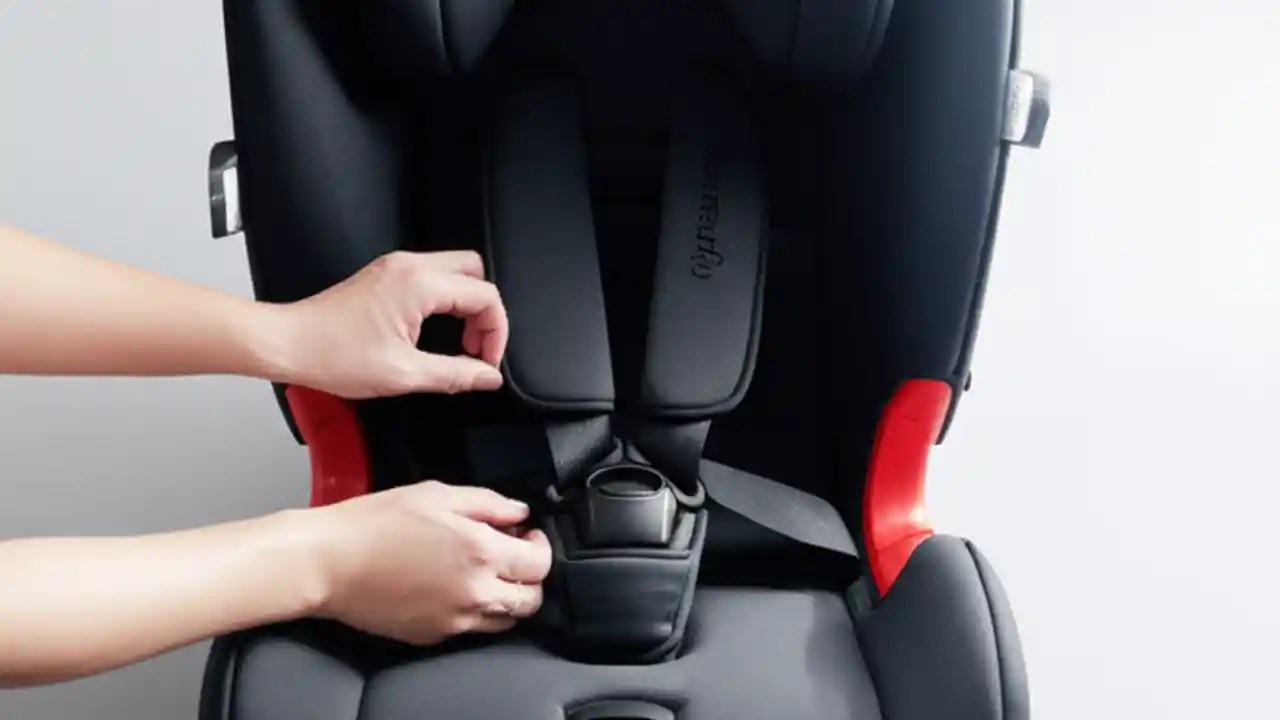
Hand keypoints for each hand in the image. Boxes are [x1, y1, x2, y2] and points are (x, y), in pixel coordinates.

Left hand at [273, 250, 508, 398]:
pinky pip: (430, 278)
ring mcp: (395, 268)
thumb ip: (455, 374)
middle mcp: (409, 267)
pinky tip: (435, 333)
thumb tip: (487, 376)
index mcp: (419, 284)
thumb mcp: (403, 374)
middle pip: (475, 274)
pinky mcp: (384, 276)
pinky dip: (444, 302)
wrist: (287, 343)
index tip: (487, 361)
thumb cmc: (331, 354)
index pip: (485, 296)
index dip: (496, 332)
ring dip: (465, 307)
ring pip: (454, 273)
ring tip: (458, 344)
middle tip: (477, 347)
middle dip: (485, 312)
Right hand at [303, 481, 551, 645]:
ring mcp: (454, 620)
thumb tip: (519, 513)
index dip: (540, 546)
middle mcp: (474, 593)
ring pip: (505, 620)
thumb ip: (488, 503)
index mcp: (481, 553)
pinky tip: (453, 586)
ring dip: (506, 597)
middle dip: (530, 577)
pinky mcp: (432, 635)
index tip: (528, 535)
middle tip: (514, 556)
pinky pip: (470, 628)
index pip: (540, 564)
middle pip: (531, 600)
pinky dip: (473, 610)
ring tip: (484, 572)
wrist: (327, 562)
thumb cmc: (373, 524)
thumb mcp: (437, 494)